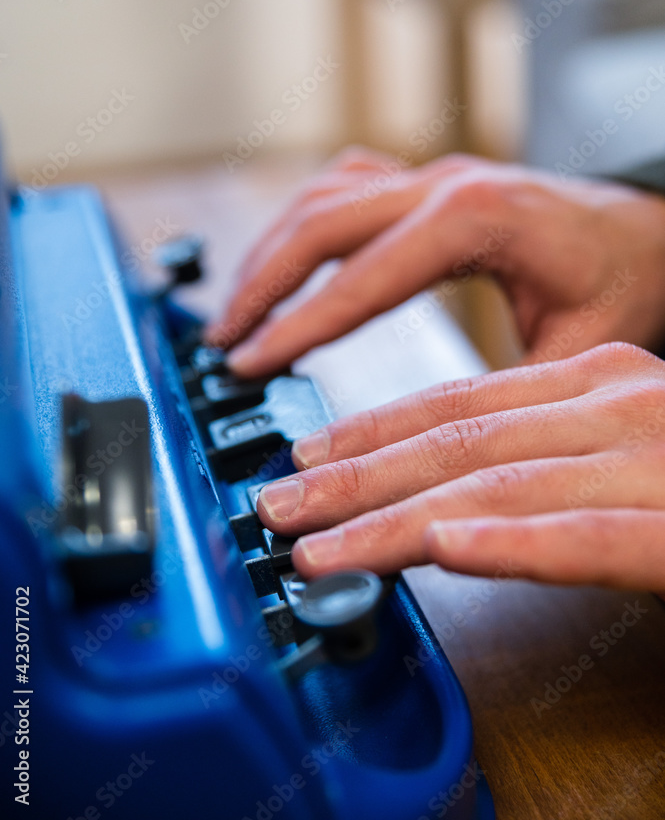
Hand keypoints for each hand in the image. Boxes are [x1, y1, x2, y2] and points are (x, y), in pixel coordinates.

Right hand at [206, 149, 664, 376]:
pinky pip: (343, 191)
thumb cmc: (623, 277)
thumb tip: (450, 451)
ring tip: (234, 314)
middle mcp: (445, 183)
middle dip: (261, 286)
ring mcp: (431, 177)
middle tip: (219, 345)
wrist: (646, 226)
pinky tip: (282, 265)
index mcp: (478, 216)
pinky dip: (300, 229)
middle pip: (322, 222)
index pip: (363, 273)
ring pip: (323, 200)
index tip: (248, 363)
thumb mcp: (585, 345)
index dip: (298, 323)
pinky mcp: (424, 185)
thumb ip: (515, 394)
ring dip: (269, 253)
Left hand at [255, 343, 664, 590]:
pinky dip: (512, 544)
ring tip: (321, 548)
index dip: (369, 432)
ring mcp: (652, 459)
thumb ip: (540, 454)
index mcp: (595, 380)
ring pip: (497, 487)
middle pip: (455, 441)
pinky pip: (586, 535)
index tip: (305, 457)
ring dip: (395, 520)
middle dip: (353, 476)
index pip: (455, 404)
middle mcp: (617, 404)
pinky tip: (444, 554)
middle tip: (274, 506)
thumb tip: (447, 491)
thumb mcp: (618, 444)